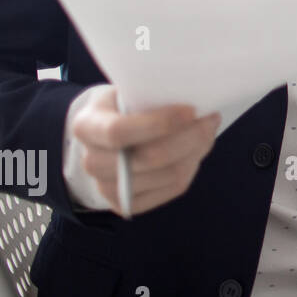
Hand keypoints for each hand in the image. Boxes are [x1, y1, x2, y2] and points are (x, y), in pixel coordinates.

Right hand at [71, 86, 220, 215]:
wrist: (105, 138)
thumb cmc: (123, 108)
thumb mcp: (125, 92)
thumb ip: (150, 96)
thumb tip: (196, 98)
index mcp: (86, 127)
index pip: (120, 131)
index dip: (160, 123)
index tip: (191, 110)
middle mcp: (92, 162)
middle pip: (149, 158)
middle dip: (189, 138)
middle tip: (210, 119)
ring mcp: (107, 188)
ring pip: (168, 175)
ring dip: (196, 151)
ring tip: (207, 131)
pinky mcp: (128, 204)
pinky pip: (173, 188)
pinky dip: (191, 167)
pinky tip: (197, 150)